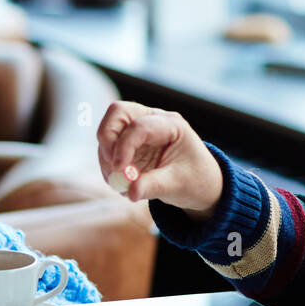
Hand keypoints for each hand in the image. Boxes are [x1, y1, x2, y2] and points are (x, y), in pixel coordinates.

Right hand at [96, 101, 223, 219]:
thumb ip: (153, 186)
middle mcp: (152, 121)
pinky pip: (107, 150)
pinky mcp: (127, 145)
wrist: (198, 184)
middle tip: (112, 168)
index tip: (120, 170)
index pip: (139, 126)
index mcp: (171, 125)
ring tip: (121, 184)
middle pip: (117, 113)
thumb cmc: (194, 179)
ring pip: (107, 132)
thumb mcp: (178, 184)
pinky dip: (108, 167)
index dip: (124, 146)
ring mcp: (137, 131)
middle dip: (107, 140)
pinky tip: (122, 184)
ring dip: (106, 158)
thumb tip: (130, 191)